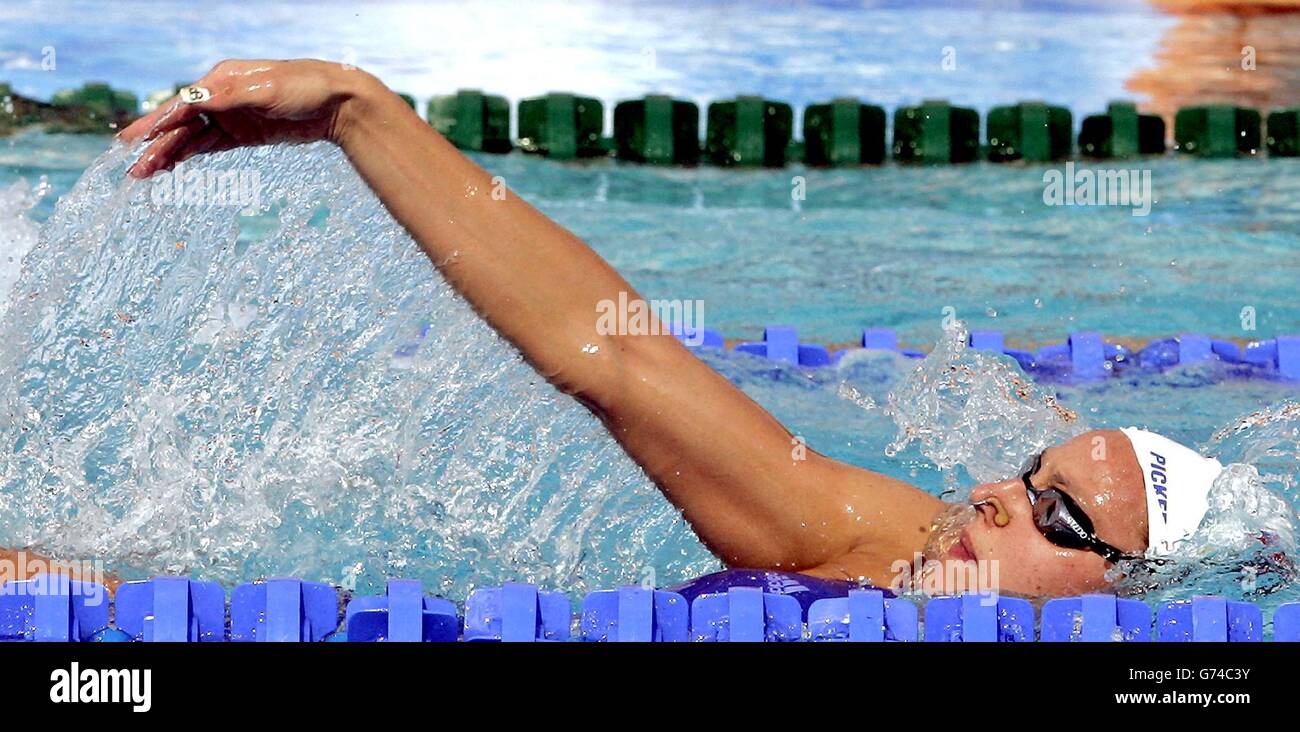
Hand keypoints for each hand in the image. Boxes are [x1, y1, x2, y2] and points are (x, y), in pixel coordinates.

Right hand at [119, 58, 378, 178]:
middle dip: (157, 145)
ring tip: (145, 173)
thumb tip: (193, 99)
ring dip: (170, 154)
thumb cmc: (304, 87)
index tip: (132, 139)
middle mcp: (221, 97)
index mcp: (221, 79)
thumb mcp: (266, 90)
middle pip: (182, 124)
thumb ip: (229, 97)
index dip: (155, 122)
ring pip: (193, 138)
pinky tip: (172, 167)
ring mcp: (232, 117)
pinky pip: (210, 146)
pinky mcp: (244, 135)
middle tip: (133, 168)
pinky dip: (191, 155)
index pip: (181, 104)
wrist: (337, 102)